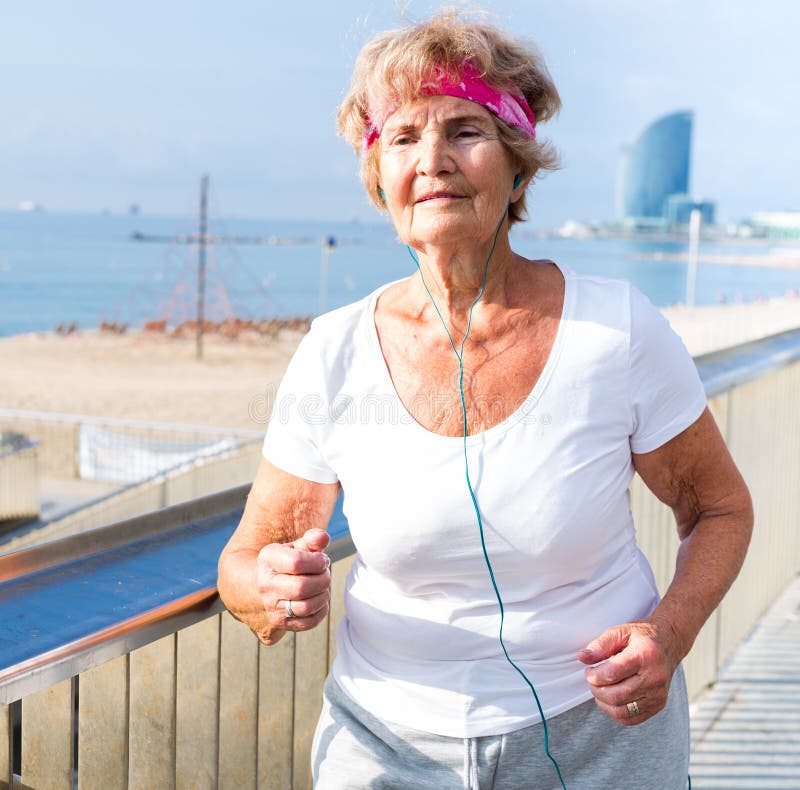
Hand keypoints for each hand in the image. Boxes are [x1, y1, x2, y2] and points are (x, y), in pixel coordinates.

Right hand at [255, 528, 330, 644]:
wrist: (266, 582)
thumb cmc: (288, 561)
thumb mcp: (298, 546)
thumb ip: (313, 539)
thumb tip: (323, 538)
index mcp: (268, 559)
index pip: (296, 562)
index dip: (317, 562)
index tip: (322, 560)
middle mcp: (265, 584)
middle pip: (302, 587)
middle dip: (322, 580)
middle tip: (325, 574)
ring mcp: (270, 606)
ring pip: (306, 607)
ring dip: (323, 595)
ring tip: (322, 586)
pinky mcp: (279, 622)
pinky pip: (308, 622)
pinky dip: (321, 611)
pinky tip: (319, 599)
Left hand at [577, 618, 679, 725]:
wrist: (668, 643)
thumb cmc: (641, 636)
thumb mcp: (620, 631)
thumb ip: (600, 644)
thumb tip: (581, 657)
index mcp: (645, 655)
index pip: (613, 674)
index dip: (594, 675)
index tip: (589, 670)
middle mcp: (655, 678)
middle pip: (616, 695)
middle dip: (596, 690)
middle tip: (592, 679)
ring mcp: (658, 695)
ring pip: (621, 711)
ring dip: (603, 702)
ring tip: (600, 688)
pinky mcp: (658, 705)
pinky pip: (631, 719)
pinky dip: (615, 712)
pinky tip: (610, 698)